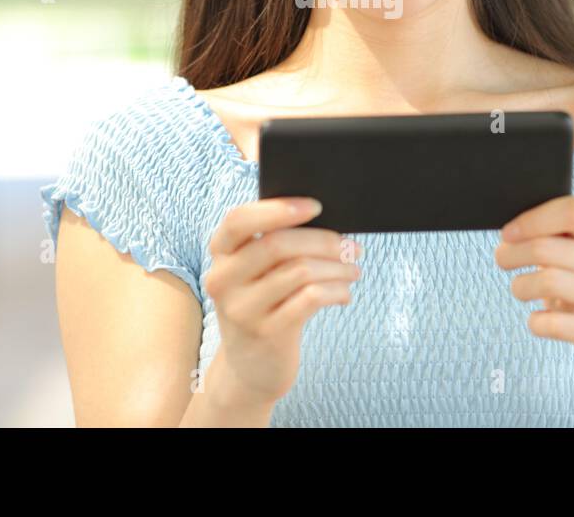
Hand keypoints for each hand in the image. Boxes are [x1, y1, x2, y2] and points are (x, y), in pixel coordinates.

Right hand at [203, 197, 363, 405]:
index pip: (239, 220)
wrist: (251, 367)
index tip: (316, 206)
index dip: (278, 208)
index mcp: (220, 255)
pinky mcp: (267, 333)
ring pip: (300, 271)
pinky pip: (310, 299)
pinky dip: (335, 290)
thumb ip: (274, 245)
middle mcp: (223, 280)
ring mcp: (243, 309)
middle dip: (324, 240)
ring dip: (337, 268)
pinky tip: (344, 293)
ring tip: (353, 270)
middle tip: (352, 246)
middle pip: (277, 244)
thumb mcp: (255, 274)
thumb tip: (324, 220)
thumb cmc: (264, 305)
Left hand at [495, 195, 573, 394]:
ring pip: (550, 281)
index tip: (508, 233)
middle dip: (514, 253)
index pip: (573, 212)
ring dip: (520, 286)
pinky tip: (537, 322)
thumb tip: (509, 235)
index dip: (533, 219)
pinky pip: (555, 324)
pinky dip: (536, 322)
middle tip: (501, 260)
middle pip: (549, 247)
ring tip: (520, 289)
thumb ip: (557, 244)